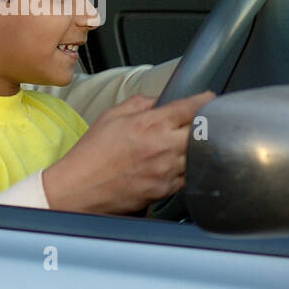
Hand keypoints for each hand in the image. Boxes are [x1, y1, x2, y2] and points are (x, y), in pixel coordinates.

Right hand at [42, 91, 215, 214]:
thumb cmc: (92, 153)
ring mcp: (166, 171)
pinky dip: (186, 169)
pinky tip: (176, 165)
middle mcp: (163, 146)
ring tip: (188, 144)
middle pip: (202, 132)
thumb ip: (140, 103)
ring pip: (198, 156)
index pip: (190, 108)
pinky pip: (186, 177)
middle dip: (205, 125)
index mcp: (151, 124)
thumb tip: (159, 101)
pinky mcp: (164, 190)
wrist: (80, 187)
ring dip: (196, 148)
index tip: (209, 99)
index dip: (204, 100)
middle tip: (202, 122)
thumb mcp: (112, 116)